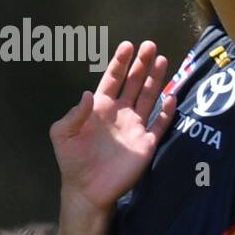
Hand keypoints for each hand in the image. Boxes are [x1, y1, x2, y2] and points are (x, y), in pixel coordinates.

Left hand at [50, 41, 174, 212]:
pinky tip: (171, 96)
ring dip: (156, 80)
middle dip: (142, 64)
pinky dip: (167, 112)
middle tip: (151, 45)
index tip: (128, 45)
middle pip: (134, 83)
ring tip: (163, 60)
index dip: (120, 62)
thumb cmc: (72, 160)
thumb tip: (87, 94)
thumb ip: (73, 114)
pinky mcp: (146, 143)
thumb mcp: (62, 135)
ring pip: (149, 97)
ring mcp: (135, 127)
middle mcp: (120, 112)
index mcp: (101, 107)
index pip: (112, 79)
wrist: (87, 189)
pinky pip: (159, 124)